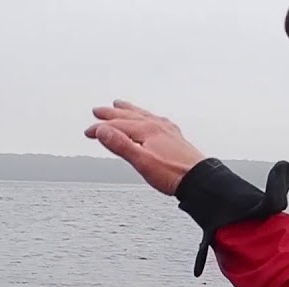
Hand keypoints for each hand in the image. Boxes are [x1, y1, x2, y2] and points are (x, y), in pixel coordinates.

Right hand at [85, 100, 207, 195]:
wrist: (199, 179)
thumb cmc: (172, 174)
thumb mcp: (141, 162)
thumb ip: (120, 145)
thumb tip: (101, 130)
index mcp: (146, 130)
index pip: (117, 126)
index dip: (100, 128)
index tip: (88, 132)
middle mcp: (156, 126)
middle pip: (129, 116)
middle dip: (111, 114)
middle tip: (98, 111)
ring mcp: (166, 130)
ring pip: (143, 115)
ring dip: (129, 109)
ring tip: (120, 104)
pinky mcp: (175, 137)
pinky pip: (157, 120)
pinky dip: (148, 116)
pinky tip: (151, 119)